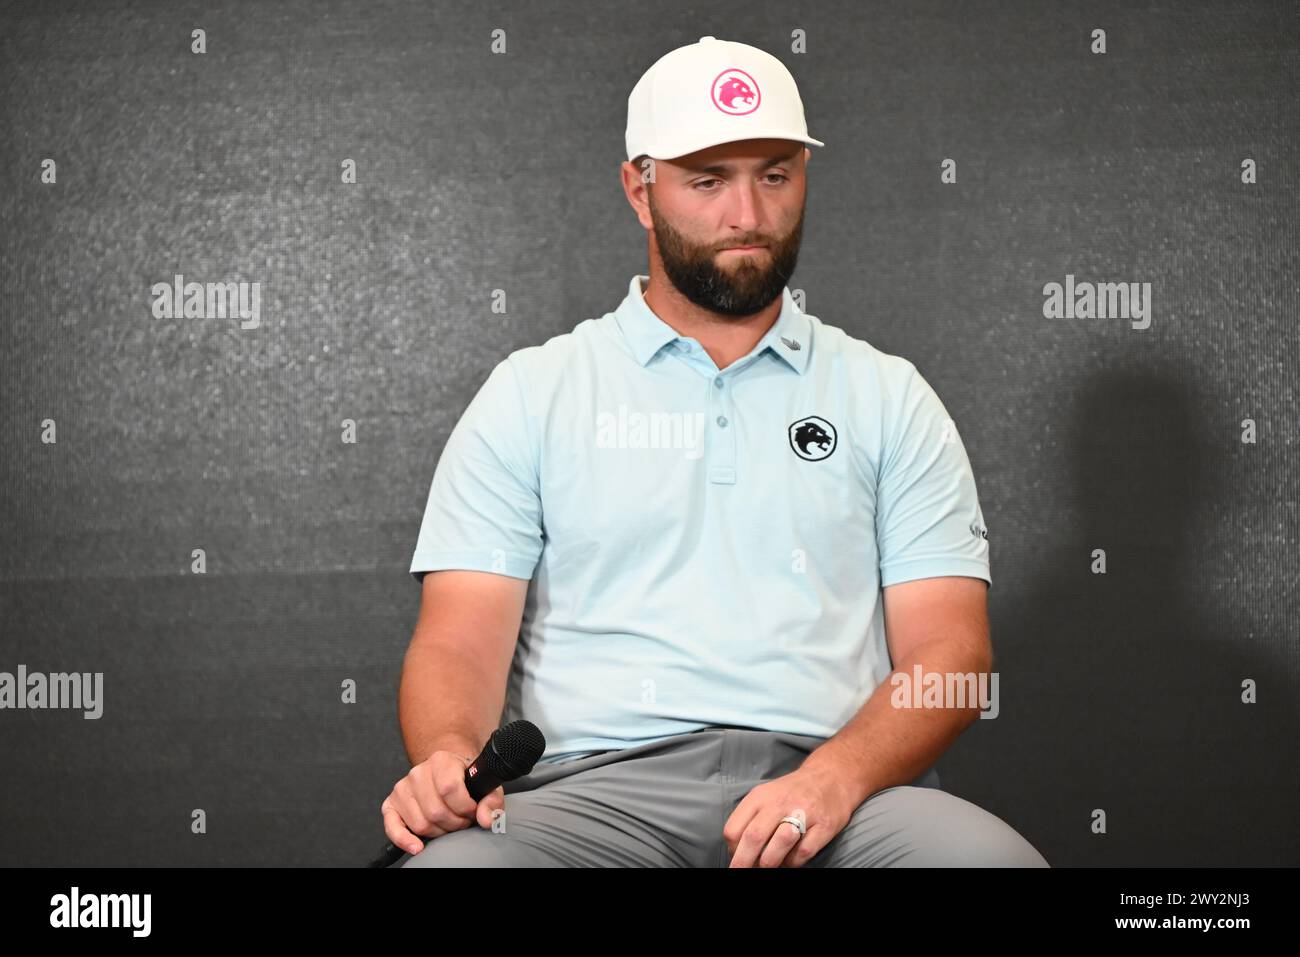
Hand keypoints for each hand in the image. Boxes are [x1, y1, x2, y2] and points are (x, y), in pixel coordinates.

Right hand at [380, 750, 505, 855]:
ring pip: (420, 823)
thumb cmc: (465, 779)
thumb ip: (491, 801)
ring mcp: (402, 788)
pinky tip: (417, 846)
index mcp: (441, 761)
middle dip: (454, 823)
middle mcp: (418, 772)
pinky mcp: (391, 804)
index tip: (472, 811)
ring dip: (438, 832)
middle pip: (435, 811)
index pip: (449, 789)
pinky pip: (392, 827)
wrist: (447, 771)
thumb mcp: (485, 785)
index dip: (464, 807)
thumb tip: (486, 819)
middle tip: (462, 820)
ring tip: (448, 824)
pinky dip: (404, 840)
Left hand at [723, 763, 857, 867]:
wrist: (830, 777)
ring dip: (769, 863)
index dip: (733, 849)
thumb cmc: (792, 793)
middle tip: (743, 872)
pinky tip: (791, 859)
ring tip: (768, 866)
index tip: (737, 857)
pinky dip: (793, 862)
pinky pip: (803, 852)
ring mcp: (804, 814)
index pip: (734, 828)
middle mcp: (779, 803)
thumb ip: (751, 819)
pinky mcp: (824, 826)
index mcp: (760, 796)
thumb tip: (738, 851)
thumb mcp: (766, 796)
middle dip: (744, 862)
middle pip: (754, 837)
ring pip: (779, 845)